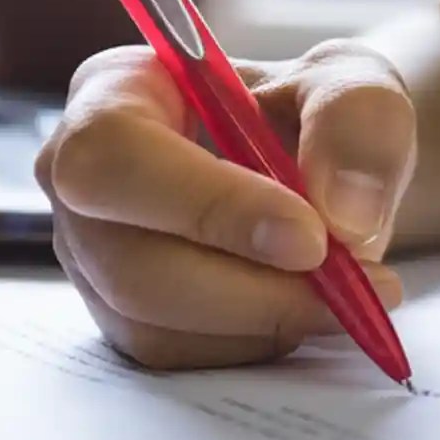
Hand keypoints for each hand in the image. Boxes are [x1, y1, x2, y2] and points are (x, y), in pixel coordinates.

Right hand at [35, 42, 416, 368]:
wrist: (326, 171)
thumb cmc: (317, 114)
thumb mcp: (355, 84)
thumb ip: (356, 123)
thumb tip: (343, 215)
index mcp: (114, 92)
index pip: (115, 154)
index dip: (207, 205)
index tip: (310, 238)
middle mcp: (82, 181)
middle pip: (129, 262)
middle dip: (252, 289)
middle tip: (352, 286)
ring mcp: (96, 258)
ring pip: (153, 323)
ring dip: (265, 322)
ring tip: (348, 294)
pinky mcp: (128, 317)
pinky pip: (179, 355)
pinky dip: (256, 344)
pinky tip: (306, 307)